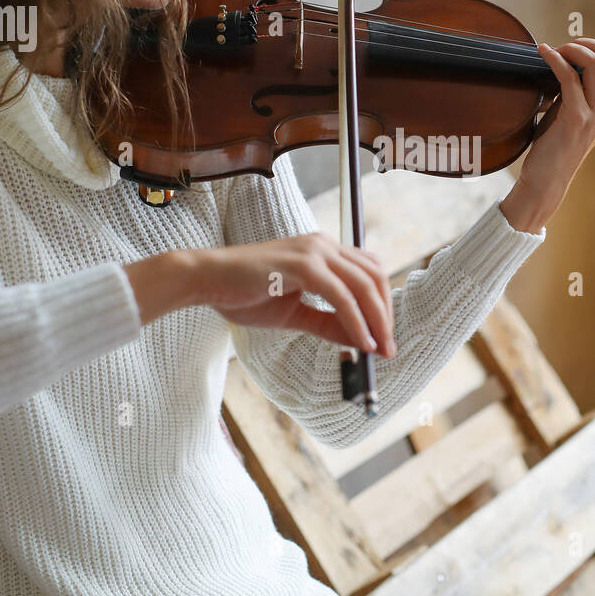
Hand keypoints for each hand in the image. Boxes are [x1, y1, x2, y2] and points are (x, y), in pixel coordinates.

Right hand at [197, 232, 395, 355]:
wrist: (206, 281)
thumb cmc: (244, 294)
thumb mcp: (295, 315)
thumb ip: (328, 324)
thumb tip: (361, 342)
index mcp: (322, 251)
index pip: (367, 272)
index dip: (382, 303)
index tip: (384, 335)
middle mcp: (323, 245)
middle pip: (374, 276)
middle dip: (386, 313)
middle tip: (388, 348)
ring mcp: (314, 251)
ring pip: (363, 284)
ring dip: (377, 319)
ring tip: (380, 350)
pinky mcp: (303, 265)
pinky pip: (342, 296)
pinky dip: (356, 321)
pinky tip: (362, 342)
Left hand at [500, 37, 594, 232]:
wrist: (548, 179)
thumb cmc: (555, 146)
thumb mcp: (572, 112)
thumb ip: (575, 90)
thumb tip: (563, 61)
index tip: (573, 47)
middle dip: (585, 43)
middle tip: (563, 46)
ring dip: (571, 49)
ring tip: (553, 50)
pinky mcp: (576, 118)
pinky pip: (569, 78)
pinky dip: (555, 60)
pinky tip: (543, 53)